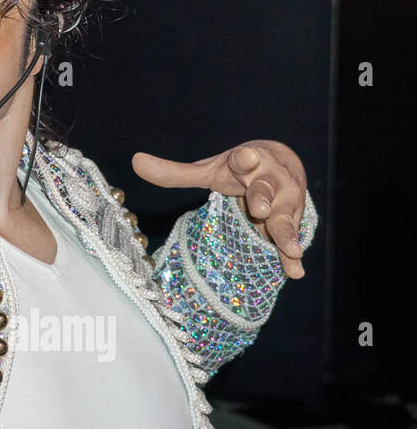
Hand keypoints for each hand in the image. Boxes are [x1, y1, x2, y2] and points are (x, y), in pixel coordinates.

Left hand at [131, 140, 307, 278]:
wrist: (283, 166)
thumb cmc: (239, 170)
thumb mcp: (209, 171)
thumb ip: (175, 172)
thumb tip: (134, 161)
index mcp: (247, 163)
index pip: (245, 159)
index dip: (245, 159)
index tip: (244, 157)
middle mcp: (269, 181)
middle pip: (266, 189)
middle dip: (263, 198)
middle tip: (261, 209)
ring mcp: (284, 203)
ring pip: (285, 217)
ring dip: (286, 233)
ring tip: (291, 249)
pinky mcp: (291, 224)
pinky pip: (292, 241)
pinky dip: (293, 257)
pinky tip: (295, 272)